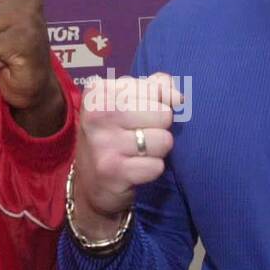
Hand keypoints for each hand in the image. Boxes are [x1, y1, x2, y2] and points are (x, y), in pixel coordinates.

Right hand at [71, 73, 180, 238]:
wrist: (92, 182)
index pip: (155, 88)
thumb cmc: (115, 134)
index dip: (159, 103)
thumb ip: (156, 87)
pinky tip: (135, 169)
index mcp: (99, 91)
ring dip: (158, 150)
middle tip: (141, 136)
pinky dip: (153, 169)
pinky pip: (156, 166)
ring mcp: (102, 143)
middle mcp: (97, 114)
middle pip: (163, 114)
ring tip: (139, 152)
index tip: (142, 114)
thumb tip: (178, 98)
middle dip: (161, 128)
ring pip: (163, 140)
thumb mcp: (128, 102)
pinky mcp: (111, 170)